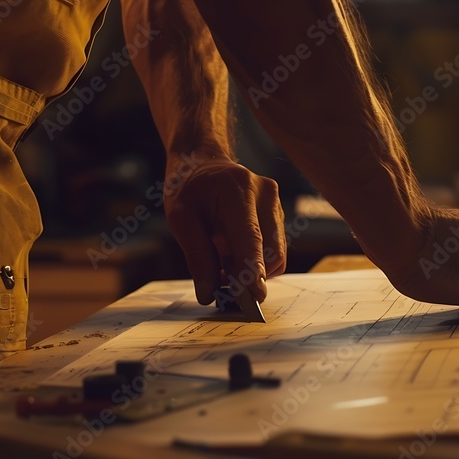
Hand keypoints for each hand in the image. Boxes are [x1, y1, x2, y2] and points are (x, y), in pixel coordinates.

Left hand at [163, 156, 285, 304]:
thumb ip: (197, 256)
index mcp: (238, 190)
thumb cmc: (188, 187)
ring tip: (222, 263)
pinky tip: (232, 255)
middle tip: (223, 285)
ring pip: (276, 254)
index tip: (254, 297)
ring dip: (252, 270)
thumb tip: (209, 293)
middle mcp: (265, 194)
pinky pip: (274, 249)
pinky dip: (255, 262)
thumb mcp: (180, 219)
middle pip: (272, 250)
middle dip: (251, 275)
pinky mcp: (278, 215)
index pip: (251, 237)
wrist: (203, 162)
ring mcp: (276, 204)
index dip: (253, 269)